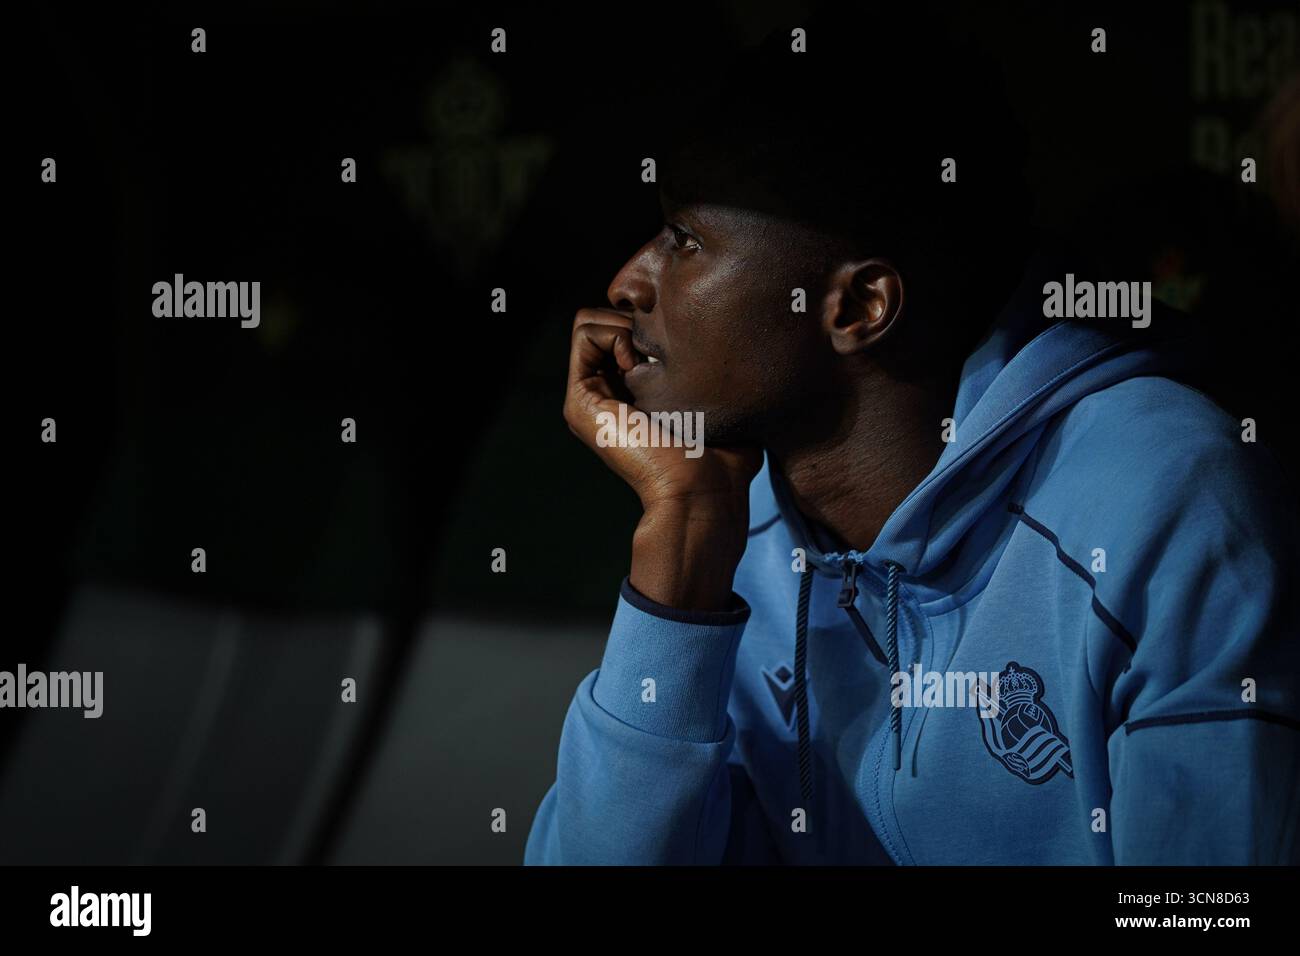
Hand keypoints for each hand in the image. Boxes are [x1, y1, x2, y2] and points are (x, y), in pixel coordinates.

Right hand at [563, 307, 762, 610]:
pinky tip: (639, 364)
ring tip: (651, 358)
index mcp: (636, 394)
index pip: (631, 326)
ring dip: (625, 324)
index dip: (656, 319)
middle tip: (666, 348)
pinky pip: (585, 332)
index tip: (683, 342)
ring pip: (592, 321)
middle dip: (640, 317)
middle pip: (610, 318)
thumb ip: (713, 371)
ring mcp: (591, 397)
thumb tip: (732, 342)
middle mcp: (609, 393)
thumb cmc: (726, 457)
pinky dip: (614, 333)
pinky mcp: (581, 401)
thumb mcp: (723, 401)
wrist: (703, 491)